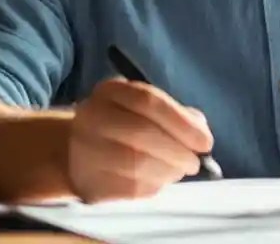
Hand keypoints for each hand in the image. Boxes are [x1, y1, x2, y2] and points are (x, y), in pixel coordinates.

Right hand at [68, 78, 213, 201]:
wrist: (74, 151)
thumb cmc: (122, 125)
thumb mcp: (145, 109)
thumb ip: (175, 114)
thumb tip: (200, 129)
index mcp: (111, 91)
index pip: (149, 101)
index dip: (182, 123)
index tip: (205, 142)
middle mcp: (92, 115)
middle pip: (141, 132)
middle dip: (177, 151)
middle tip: (194, 163)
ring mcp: (85, 149)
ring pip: (135, 163)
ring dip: (167, 170)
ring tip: (179, 171)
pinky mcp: (88, 180)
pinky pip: (128, 187)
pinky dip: (153, 185)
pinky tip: (159, 180)